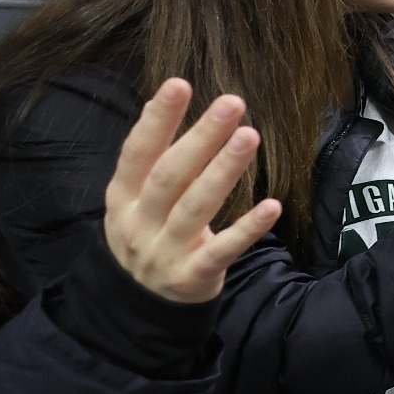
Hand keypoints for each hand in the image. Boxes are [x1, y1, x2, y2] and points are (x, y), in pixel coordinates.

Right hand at [105, 79, 280, 304]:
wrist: (139, 309)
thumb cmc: (147, 236)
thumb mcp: (134, 201)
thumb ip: (151, 157)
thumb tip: (162, 100)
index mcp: (121, 199)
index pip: (138, 154)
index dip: (156, 120)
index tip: (179, 84)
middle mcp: (138, 224)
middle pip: (169, 176)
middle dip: (200, 137)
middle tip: (231, 102)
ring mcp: (164, 252)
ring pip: (195, 208)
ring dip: (223, 171)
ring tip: (249, 135)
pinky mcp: (192, 277)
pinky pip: (222, 251)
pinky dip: (247, 229)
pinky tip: (272, 205)